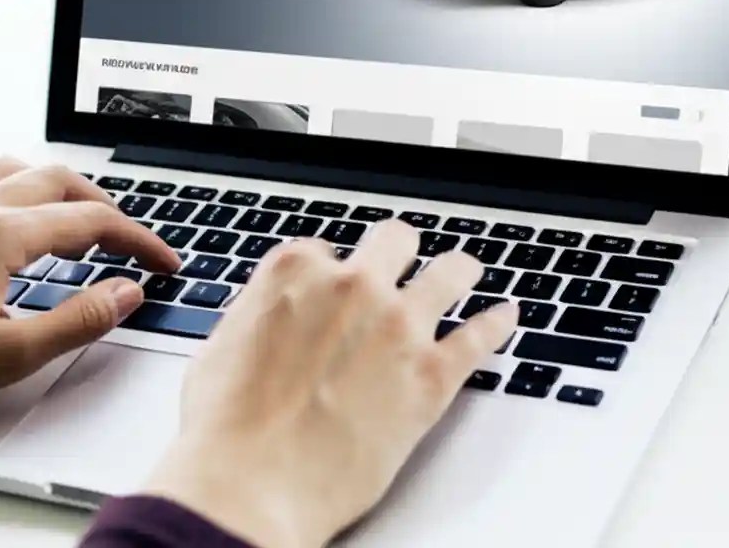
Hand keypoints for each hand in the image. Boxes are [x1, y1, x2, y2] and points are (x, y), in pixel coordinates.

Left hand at [0, 158, 179, 437]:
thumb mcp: (9, 355)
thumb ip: (79, 320)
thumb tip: (125, 293)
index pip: (91, 221)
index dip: (140, 240)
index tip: (163, 262)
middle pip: (59, 181)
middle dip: (107, 208)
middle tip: (131, 244)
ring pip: (18, 171)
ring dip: (61, 192)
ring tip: (80, 229)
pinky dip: (19, 194)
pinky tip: (19, 228)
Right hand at [144, 220, 517, 547]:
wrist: (248, 485)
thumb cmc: (224, 429)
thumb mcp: (222, 347)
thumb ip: (262, 316)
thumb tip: (274, 317)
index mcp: (296, 272)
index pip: (326, 251)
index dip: (331, 275)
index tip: (334, 291)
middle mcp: (353, 287)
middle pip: (394, 242)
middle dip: (397, 253)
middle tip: (401, 265)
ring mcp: (399, 327)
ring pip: (450, 272)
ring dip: (459, 270)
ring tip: (466, 272)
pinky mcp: (431, 376)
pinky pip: (479, 336)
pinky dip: (497, 324)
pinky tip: (505, 317)